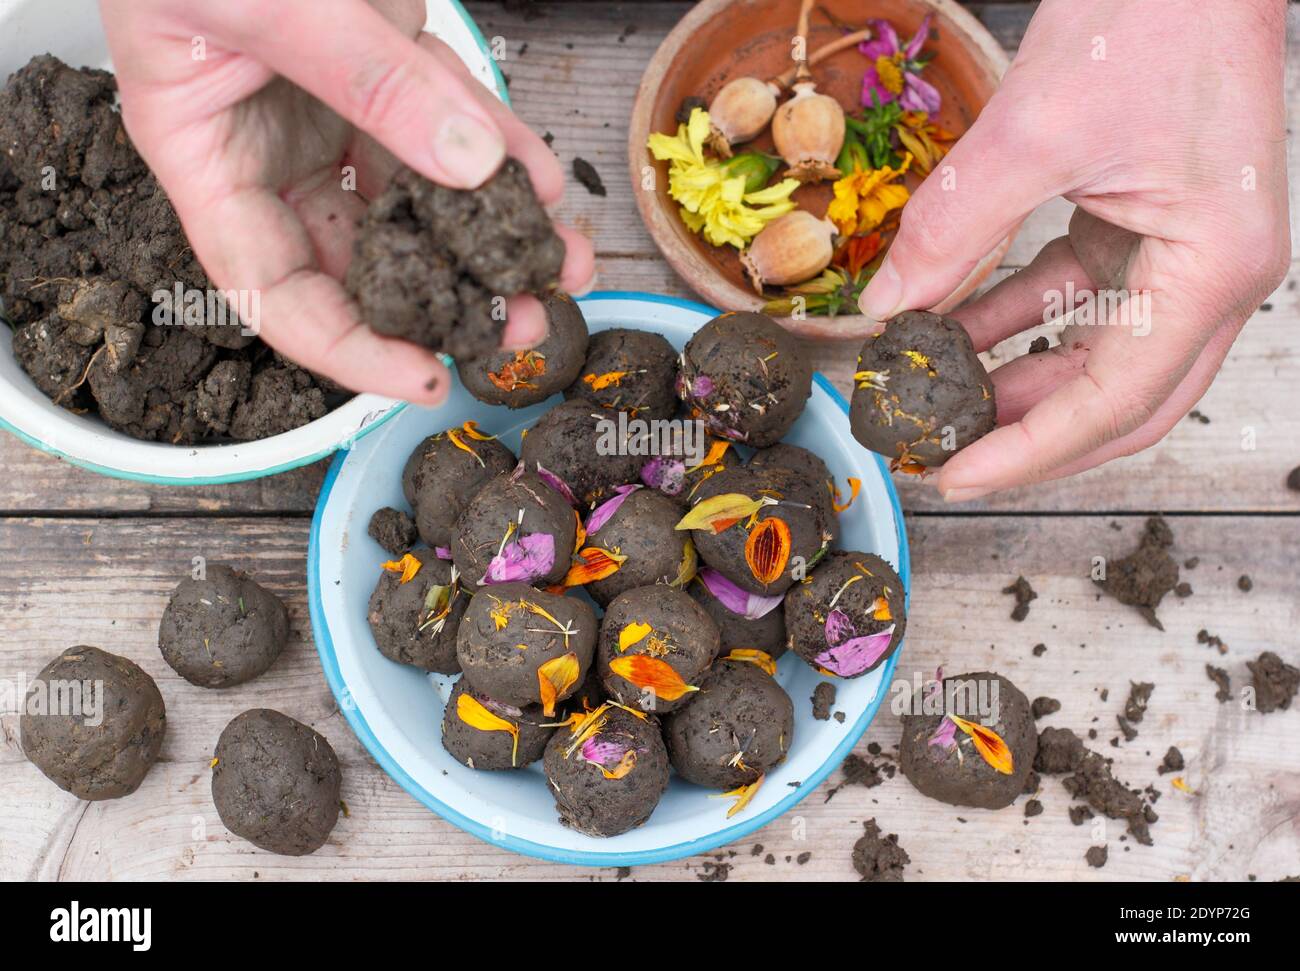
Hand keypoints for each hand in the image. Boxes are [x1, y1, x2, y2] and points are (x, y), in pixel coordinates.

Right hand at [98, 0, 594, 404]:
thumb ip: (364, 79)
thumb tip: (469, 168)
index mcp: (206, 155)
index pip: (273, 287)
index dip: (347, 348)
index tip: (425, 377)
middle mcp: (270, 147)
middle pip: (361, 256)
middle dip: (447, 297)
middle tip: (524, 322)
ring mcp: (330, 107)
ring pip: (419, 197)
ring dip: (493, 232)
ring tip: (564, 262)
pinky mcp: (386, 68)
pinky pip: (449, 122)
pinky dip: (501, 150)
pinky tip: (547, 185)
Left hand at [856, 0, 1289, 498]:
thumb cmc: (1153, 15)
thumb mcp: (1034, 129)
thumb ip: (955, 228)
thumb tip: (888, 306)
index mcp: (1212, 269)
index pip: (1114, 400)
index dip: (1029, 450)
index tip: (957, 476)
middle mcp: (1212, 277)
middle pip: (1117, 400)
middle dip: (1026, 433)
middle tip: (942, 454)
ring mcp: (1184, 256)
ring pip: (1095, 357)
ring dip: (1015, 378)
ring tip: (933, 394)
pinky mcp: (1149, 229)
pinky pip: (1078, 300)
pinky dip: (1017, 319)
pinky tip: (950, 328)